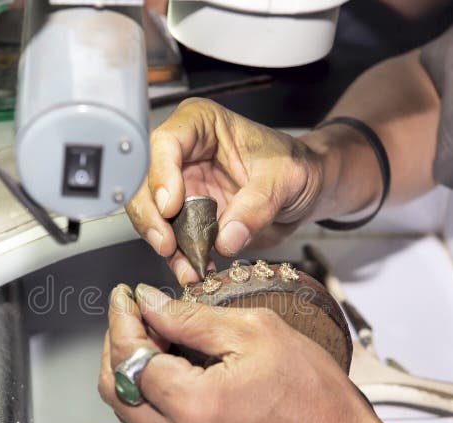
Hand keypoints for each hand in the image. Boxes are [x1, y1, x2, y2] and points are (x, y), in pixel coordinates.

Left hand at [98, 284, 452, 422]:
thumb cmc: (316, 402)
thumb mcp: (258, 334)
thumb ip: (192, 317)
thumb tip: (150, 304)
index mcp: (193, 406)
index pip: (129, 355)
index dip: (123, 318)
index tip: (126, 296)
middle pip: (116, 387)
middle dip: (118, 343)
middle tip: (136, 314)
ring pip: (129, 410)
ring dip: (132, 370)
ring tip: (157, 337)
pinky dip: (151, 395)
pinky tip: (174, 370)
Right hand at [127, 98, 322, 283]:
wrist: (307, 191)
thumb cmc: (296, 166)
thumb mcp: (285, 178)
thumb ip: (257, 205)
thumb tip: (225, 238)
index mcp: (200, 124)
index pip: (166, 143)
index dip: (161, 175)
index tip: (170, 206)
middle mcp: (182, 154)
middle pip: (145, 181)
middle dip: (151, 216)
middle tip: (166, 243)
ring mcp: (181, 187)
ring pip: (152, 215)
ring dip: (164, 244)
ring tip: (186, 266)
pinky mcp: (187, 218)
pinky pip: (172, 240)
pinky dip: (179, 258)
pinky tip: (195, 268)